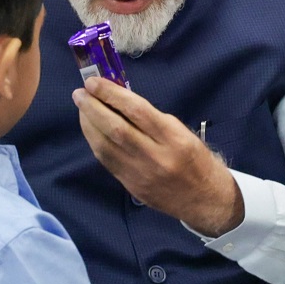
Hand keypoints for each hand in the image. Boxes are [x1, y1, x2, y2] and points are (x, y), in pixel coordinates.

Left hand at [73, 77, 243, 236]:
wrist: (205, 200)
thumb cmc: (196, 160)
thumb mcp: (183, 133)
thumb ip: (153, 119)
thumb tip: (120, 101)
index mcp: (174, 139)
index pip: (137, 111)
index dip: (112, 95)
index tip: (94, 83)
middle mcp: (156, 157)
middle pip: (116, 129)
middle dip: (93, 108)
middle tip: (79, 94)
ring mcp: (140, 174)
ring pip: (105, 146)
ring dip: (88, 125)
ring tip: (82, 109)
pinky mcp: (130, 186)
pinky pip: (106, 160)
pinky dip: (95, 142)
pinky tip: (90, 130)